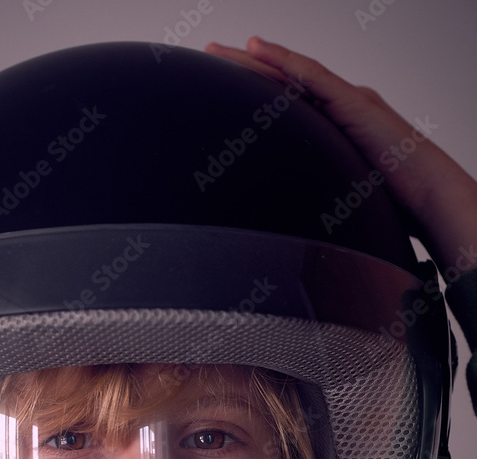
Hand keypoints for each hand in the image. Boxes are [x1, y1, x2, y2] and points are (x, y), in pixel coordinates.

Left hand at [205, 38, 476, 275]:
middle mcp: (339, 108)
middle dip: (243, 69)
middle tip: (207, 58)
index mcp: (333, 130)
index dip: (253, 94)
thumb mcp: (339, 199)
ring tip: (218, 51)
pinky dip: (282, 61)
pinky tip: (256, 49)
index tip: (219, 89)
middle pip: (282, 83)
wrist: (430, 199)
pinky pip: (312, 76)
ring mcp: (347, 102)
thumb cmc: (393, 205)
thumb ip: (312, 199)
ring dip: (252, 60)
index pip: (286, 104)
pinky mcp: (355, 103)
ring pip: (290, 73)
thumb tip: (284, 231)